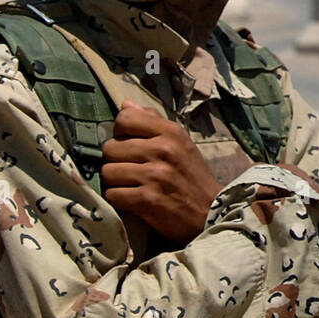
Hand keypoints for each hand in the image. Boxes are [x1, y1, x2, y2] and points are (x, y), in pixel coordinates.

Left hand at [100, 99, 222, 244]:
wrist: (210, 212)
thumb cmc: (191, 176)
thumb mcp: (180, 143)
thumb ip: (152, 121)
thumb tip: (126, 104)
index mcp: (171, 132)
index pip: (124, 119)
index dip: (120, 133)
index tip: (130, 145)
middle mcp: (163, 150)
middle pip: (110, 148)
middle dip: (116, 161)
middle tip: (131, 170)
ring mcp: (155, 175)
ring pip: (108, 172)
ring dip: (116, 182)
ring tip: (132, 185)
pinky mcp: (147, 199)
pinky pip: (113, 194)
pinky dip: (119, 200)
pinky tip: (133, 200)